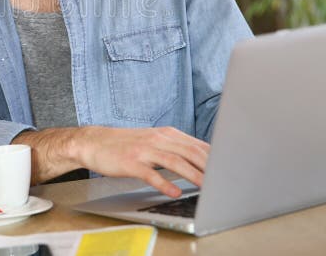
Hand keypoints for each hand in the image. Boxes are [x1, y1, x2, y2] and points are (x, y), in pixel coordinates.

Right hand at [12, 125, 208, 197]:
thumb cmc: (126, 144)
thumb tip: (202, 160)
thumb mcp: (154, 141)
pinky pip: (151, 174)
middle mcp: (158, 139)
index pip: (197, 145)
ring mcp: (144, 150)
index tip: (230, 167)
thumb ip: (176, 149)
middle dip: (210, 166)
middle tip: (225, 179)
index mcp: (167, 134)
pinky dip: (164, 183)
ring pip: (174, 161)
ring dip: (193, 174)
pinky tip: (174, 192)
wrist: (95, 142)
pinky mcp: (131, 163)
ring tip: (207, 186)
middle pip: (190, 152)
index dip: (216, 157)